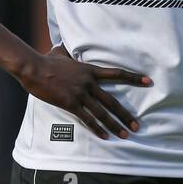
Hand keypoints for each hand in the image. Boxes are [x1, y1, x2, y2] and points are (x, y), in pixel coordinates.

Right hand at [17, 45, 151, 139]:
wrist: (34, 68)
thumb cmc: (46, 60)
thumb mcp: (61, 52)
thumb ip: (68, 52)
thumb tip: (65, 46)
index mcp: (90, 70)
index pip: (117, 73)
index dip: (134, 77)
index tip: (149, 82)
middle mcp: (89, 83)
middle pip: (113, 101)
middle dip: (126, 114)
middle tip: (137, 126)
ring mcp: (81, 94)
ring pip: (103, 112)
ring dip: (115, 125)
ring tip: (125, 135)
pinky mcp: (70, 103)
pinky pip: (87, 119)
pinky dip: (97, 128)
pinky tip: (105, 136)